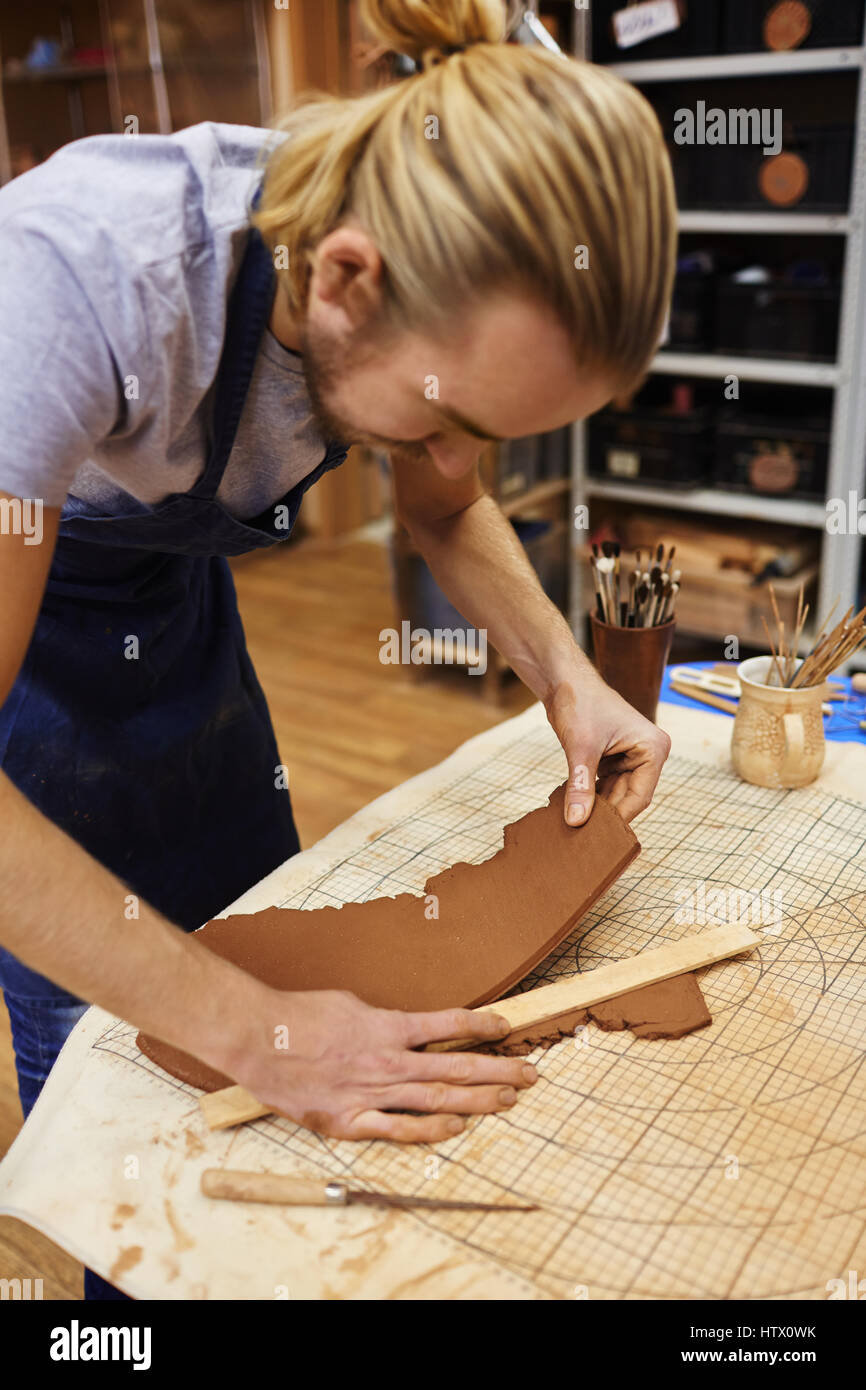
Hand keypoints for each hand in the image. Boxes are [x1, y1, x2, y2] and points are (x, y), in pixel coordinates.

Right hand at [230, 988, 537, 1142]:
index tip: (507, 1027)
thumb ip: (383, 1021)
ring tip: (510, 1101)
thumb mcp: (351, 1003)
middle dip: (498, 1071)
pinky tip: (457, 1128)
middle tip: (530, 1074)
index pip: (448, 1024)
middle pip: (455, 1067)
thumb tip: (406, 1030)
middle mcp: (386, 1061)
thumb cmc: (299, 1016)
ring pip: (436, 1099)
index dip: (482, 1026)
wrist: (257, 1038)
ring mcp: (370, 1094)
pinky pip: (398, 1130)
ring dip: (478, 1101)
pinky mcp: (349, 1121)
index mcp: (387, 1026)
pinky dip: (430, 1130)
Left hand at [545, 671, 670, 824]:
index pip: (640, 796)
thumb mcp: (581, 749)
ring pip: (615, 793)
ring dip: (595, 806)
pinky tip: (573, 807)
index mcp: (653, 749)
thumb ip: (581, 786)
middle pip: (628, 796)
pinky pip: (604, 784)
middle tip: (582, 837)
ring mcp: (630, 755)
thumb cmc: (580, 703)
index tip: (598, 838)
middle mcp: (647, 753)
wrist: (563, 679)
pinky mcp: (613, 756)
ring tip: (575, 825)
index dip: (618, 818)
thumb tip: (576, 821)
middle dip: (605, 813)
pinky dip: (589, 794)